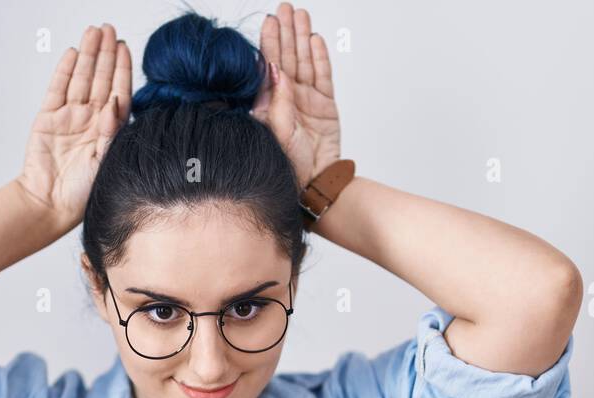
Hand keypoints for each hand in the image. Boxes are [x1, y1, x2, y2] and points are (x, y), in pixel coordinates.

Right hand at [15, 24, 131, 232]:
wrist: (48, 204)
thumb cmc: (81, 194)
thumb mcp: (105, 163)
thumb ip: (111, 132)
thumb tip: (115, 101)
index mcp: (108, 132)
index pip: (118, 93)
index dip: (122, 70)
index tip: (125, 47)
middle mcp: (90, 121)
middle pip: (100, 80)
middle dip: (106, 54)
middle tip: (110, 29)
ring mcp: (69, 118)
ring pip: (81, 79)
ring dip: (88, 56)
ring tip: (93, 32)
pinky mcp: (48, 118)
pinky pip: (58, 89)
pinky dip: (65, 70)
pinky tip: (73, 53)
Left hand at [250, 3, 341, 188]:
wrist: (316, 183)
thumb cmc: (291, 166)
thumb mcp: (279, 134)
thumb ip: (277, 102)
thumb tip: (275, 71)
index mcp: (270, 103)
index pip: (268, 67)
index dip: (269, 43)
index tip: (269, 22)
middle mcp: (287, 98)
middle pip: (287, 58)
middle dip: (286, 32)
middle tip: (286, 9)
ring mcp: (307, 99)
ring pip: (304, 62)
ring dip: (302, 38)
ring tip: (302, 16)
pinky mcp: (325, 104)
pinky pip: (322, 75)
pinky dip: (320, 58)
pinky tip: (315, 40)